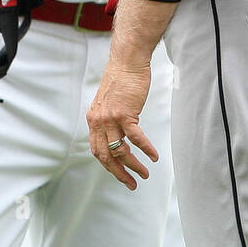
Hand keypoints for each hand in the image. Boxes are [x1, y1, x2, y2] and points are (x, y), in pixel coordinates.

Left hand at [87, 57, 157, 189]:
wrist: (127, 62)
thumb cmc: (121, 81)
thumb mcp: (107, 104)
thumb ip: (108, 120)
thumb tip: (117, 136)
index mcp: (94, 120)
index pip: (97, 150)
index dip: (108, 166)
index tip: (120, 174)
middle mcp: (98, 121)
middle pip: (106, 156)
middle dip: (119, 173)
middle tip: (131, 184)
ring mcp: (110, 118)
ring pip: (121, 151)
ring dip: (134, 165)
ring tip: (144, 173)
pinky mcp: (125, 113)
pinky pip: (136, 138)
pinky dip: (146, 149)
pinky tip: (153, 156)